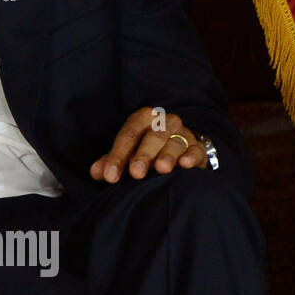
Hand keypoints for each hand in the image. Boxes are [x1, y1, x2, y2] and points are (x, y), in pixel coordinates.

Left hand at [90, 106, 207, 182]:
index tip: (110, 176)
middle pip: (153, 137)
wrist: (178, 146)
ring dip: (168, 156)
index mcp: (143, 118)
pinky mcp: (198, 146)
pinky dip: (191, 156)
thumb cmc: (146, 148)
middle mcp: (164, 121)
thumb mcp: (127, 151)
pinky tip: (185, 164)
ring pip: (175, 142)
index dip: (117, 155)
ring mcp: (183, 132)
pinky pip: (196, 150)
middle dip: (143, 155)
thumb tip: (96, 173)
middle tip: (136, 173)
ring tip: (161, 169)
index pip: (128, 135)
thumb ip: (111, 161)